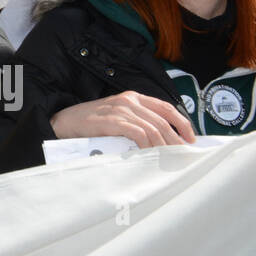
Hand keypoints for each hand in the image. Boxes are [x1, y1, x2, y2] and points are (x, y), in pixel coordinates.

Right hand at [49, 91, 194, 146]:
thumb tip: (163, 138)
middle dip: (176, 139)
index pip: (166, 107)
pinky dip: (148, 146)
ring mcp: (120, 110)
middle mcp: (129, 100)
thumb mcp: (118, 115)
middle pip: (163, 120)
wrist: (64, 121)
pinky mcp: (111, 121)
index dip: (182, 123)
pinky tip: (150, 155)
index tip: (191, 139)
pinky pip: (138, 134)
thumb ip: (137, 120)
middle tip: (183, 154)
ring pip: (153, 128)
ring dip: (165, 145)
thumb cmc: (92, 122)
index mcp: (133, 97)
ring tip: (170, 158)